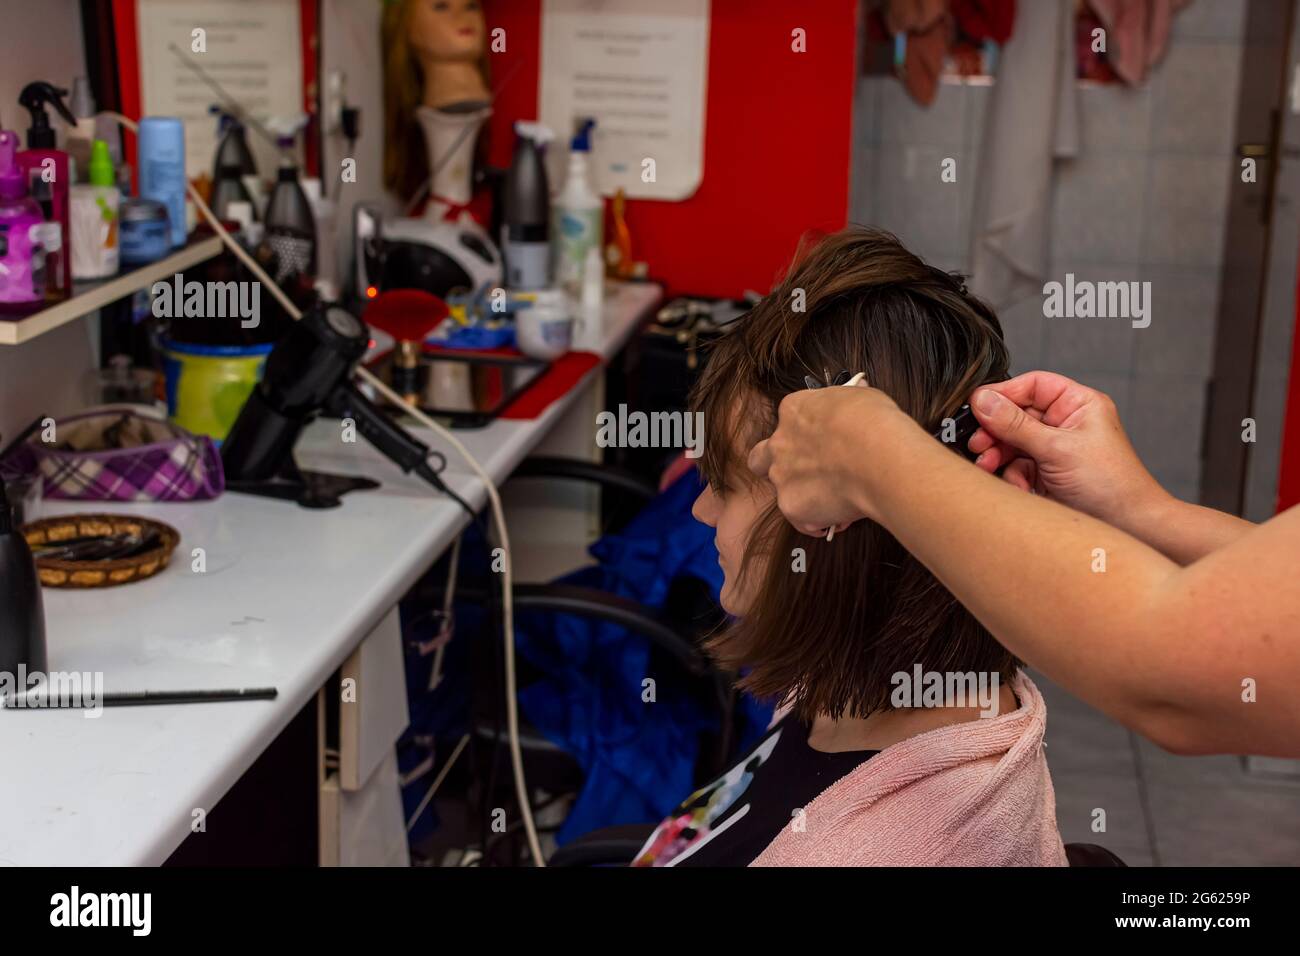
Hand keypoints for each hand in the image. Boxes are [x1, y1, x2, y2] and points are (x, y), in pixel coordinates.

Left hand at [746, 379, 917, 533]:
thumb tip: (852, 408)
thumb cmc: (876, 424)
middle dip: (779, 468)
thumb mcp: (860, 399)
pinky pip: (802, 519)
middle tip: (807, 476)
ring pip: (784, 492)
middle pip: (761, 459)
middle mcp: (779, 444)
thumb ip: (843, 409)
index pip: (788, 423)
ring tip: (840, 501)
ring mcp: (782, 477)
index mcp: (794, 411)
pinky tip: (841, 517)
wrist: (880, 459)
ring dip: (806, 497)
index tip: (824, 444)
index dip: (805, 435)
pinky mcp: (791, 506)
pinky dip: (818, 522)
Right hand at [966, 371, 1167, 527]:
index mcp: (1077, 404)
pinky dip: (1011, 476)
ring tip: (989, 465)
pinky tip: (1017, 487)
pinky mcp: (1045, 473)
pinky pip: (1016, 466)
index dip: (1003, 393)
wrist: (1127, 526)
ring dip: (998, 455)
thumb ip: (1016, 425)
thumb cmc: (1110, 483)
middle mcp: (1065, 423)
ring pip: (1011, 442)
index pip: (1032, 386)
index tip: (977, 404)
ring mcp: (1054, 449)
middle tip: (979, 442)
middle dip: (996, 430)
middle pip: (1016, 415)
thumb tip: (983, 401)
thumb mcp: (1058, 448)